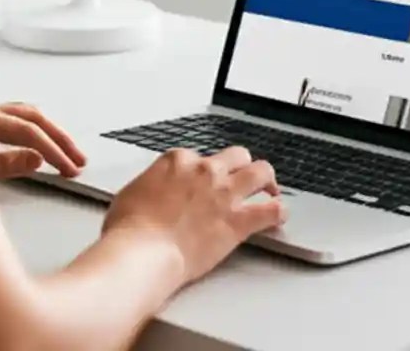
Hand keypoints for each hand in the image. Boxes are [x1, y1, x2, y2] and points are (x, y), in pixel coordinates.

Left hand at [0, 101, 86, 179]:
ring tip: (67, 153)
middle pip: (31, 116)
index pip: (26, 130)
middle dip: (59, 139)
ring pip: (24, 115)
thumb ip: (1, 165)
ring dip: (49, 133)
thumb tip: (36, 158)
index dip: (52, 149)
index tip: (68, 167)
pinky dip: (33, 131)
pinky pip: (12, 120)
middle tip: (78, 160)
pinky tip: (41, 144)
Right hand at [102, 147, 285, 283]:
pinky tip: (279, 216)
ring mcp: (225, 194)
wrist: (141, 253)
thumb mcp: (131, 194)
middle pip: (236, 156)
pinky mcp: (238, 221)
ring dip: (267, 180)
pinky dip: (278, 213)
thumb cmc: (130, 230)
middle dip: (241, 166)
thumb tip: (150, 192)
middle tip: (242, 178)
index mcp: (177, 161)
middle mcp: (205, 171)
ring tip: (270, 189)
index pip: (201, 156)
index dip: (204, 170)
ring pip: (261, 172)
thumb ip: (150, 186)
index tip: (204, 181)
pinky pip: (271, 211)